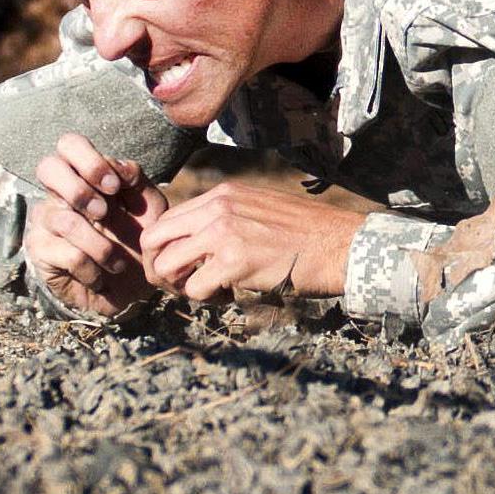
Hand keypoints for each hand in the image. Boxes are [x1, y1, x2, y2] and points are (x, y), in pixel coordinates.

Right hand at [25, 135, 167, 315]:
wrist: (130, 289)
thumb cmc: (138, 240)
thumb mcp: (149, 207)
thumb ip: (137, 181)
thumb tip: (119, 167)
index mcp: (84, 176)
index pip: (69, 144)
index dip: (90, 160)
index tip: (115, 186)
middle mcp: (59, 194)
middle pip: (48, 167)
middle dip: (81, 190)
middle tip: (105, 213)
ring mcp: (45, 222)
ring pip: (65, 220)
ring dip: (100, 245)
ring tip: (117, 262)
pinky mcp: (40, 252)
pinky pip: (67, 254)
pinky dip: (93, 268)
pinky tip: (101, 276)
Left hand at [139, 181, 364, 303]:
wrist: (340, 245)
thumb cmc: (306, 233)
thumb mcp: (260, 207)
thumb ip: (226, 216)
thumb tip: (195, 240)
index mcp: (223, 194)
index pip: (167, 219)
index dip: (167, 247)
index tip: (185, 264)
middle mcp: (217, 208)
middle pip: (154, 240)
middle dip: (162, 266)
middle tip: (186, 281)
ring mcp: (223, 233)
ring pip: (166, 266)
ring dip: (182, 284)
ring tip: (210, 288)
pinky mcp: (233, 261)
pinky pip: (195, 290)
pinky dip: (208, 299)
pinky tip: (232, 294)